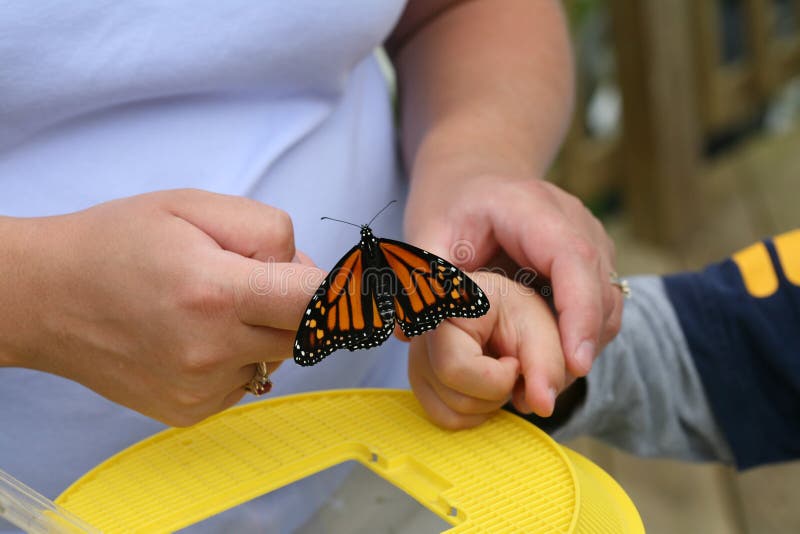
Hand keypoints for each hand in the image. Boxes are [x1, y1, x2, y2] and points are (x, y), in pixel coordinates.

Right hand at [0, 189, 322, 425]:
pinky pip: (247, 381)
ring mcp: (200, 389)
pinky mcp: (190, 411)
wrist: (48, 297)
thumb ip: (267, 231)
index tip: (336, 279)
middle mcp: (212, 351)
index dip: (335, 287)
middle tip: (252, 276)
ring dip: (266, 329)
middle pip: (304, 331)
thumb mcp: (195, 206)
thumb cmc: (119, 242)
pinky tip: (199, 335)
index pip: (315, 301)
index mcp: (216, 293)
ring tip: (215, 304)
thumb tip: (309, 271)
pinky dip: (239, 356)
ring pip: (278, 357)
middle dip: (294, 301)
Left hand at [405, 174, 621, 376]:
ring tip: (540, 386)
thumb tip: (407, 332)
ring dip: (582, 348)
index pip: (573, 259)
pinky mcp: (593, 263)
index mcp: (532, 208)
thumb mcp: (428, 233)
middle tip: (543, 395)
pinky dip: (581, 340)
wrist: (475, 178)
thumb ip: (422, 279)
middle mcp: (574, 220)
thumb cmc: (452, 205)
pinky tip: (547, 364)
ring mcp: (590, 240)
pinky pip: (601, 308)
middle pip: (599, 287)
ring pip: (607, 303)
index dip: (579, 312)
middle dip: (580, 345)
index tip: (574, 363)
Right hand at [408, 271, 563, 428]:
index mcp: (445, 311)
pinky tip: (486, 386)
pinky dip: (474, 414)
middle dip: (498, 393)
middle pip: (457, 399)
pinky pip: (445, 419)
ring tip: (497, 371)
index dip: (496, 377)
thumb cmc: (517, 310)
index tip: (514, 359)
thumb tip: (543, 408)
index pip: (455, 369)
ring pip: (452, 414)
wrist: (500, 306)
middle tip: (509, 364)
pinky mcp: (420, 381)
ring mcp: (416, 361)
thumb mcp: (539, 330)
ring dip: (489, 404)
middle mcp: (421, 337)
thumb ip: (546, 367)